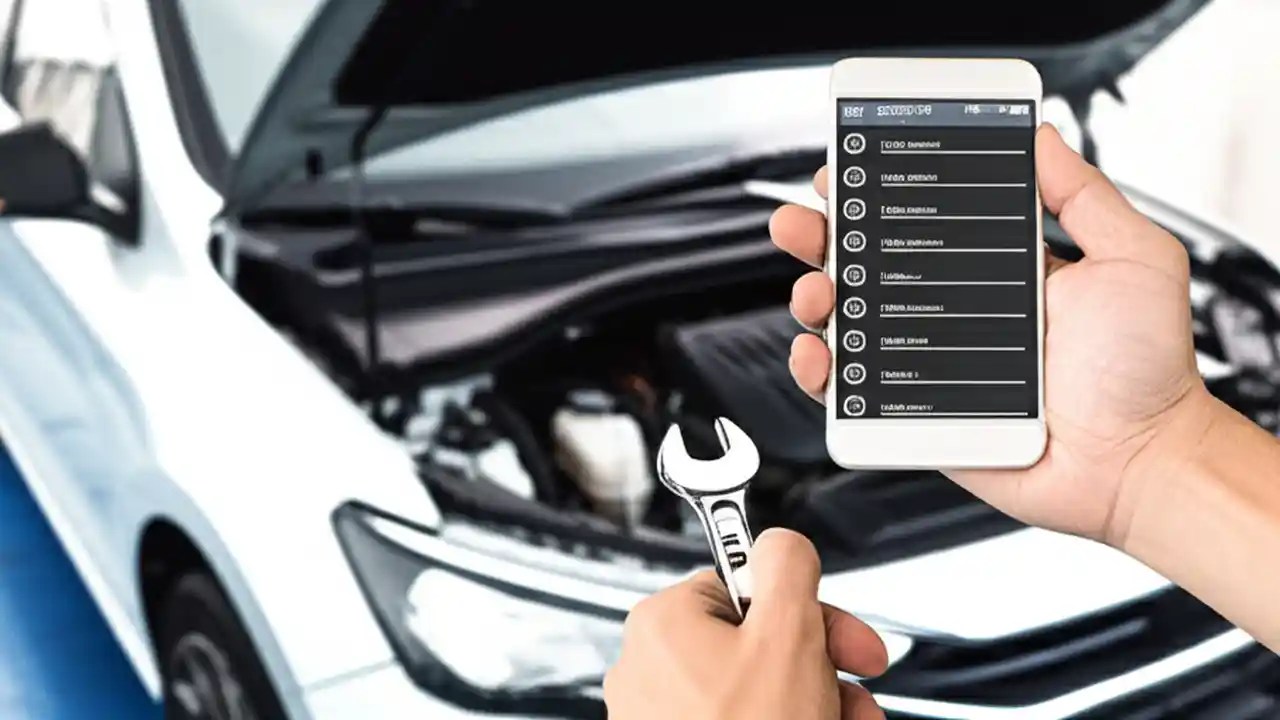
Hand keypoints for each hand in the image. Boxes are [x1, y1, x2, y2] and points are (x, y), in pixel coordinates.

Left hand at [604, 529, 887, 719]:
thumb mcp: (789, 636)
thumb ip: (788, 569)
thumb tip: (782, 541)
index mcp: (665, 622)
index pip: (750, 586)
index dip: (812, 613)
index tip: (849, 641)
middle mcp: (650, 665)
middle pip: (759, 641)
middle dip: (822, 668)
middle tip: (856, 691)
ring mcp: (658, 715)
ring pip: (756, 689)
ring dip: (816, 703)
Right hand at [771, 124, 1212, 546]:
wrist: (1140, 461)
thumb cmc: (1146, 370)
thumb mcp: (1133, 257)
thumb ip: (1084, 196)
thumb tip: (1043, 138)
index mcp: (998, 271)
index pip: (921, 221)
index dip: (877, 194)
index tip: (849, 169)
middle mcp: (956, 313)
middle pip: (870, 266)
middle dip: (824, 237)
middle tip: (804, 220)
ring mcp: (932, 365)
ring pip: (851, 324)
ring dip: (815, 296)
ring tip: (816, 288)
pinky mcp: (918, 416)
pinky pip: (853, 395)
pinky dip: (821, 372)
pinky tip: (819, 352)